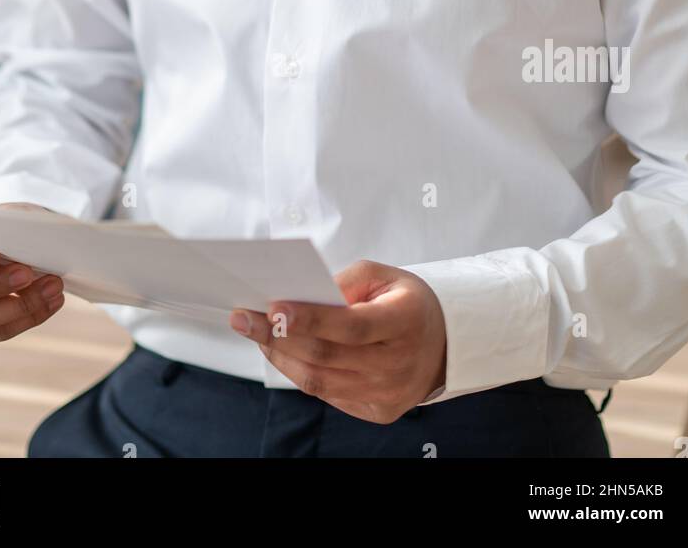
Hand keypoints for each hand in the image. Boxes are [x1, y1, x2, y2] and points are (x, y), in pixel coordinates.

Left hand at [229, 259, 446, 423]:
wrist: (445, 344)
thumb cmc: (408, 302)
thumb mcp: (384, 275)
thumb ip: (344, 281)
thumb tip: (300, 295)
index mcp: (405, 322)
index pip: (351, 325)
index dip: (311, 318)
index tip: (273, 308)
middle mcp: (398, 364)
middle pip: (327, 355)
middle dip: (278, 335)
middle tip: (243, 317)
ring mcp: (388, 393)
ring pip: (320, 380)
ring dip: (280, 356)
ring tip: (255, 333)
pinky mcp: (377, 412)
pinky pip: (327, 395)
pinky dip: (298, 372)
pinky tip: (282, 351)